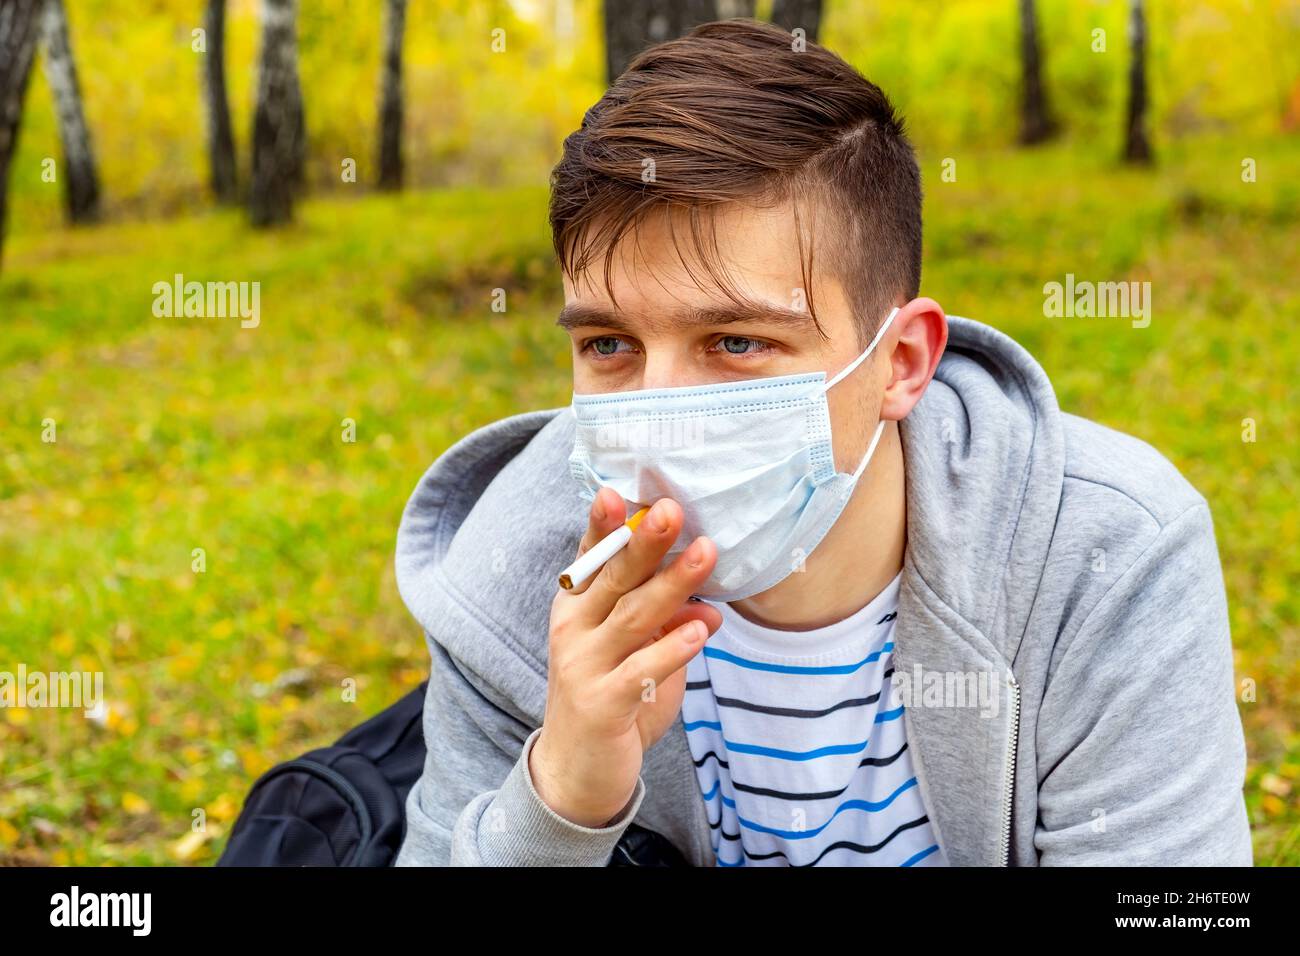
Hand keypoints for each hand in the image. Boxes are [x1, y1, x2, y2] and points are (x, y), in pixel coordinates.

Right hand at [530, 487, 720, 826]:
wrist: (577, 772)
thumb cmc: (611, 699)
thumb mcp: (637, 653)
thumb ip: (666, 624)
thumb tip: (711, 605)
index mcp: (576, 609)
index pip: (590, 559)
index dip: (602, 526)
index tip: (616, 491)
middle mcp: (573, 631)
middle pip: (614, 580)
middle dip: (644, 543)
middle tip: (672, 510)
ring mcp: (584, 667)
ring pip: (632, 618)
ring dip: (672, 584)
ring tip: (706, 553)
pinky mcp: (602, 705)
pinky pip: (642, 671)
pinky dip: (672, 648)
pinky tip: (702, 629)